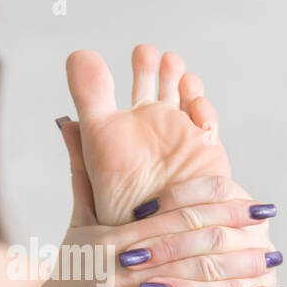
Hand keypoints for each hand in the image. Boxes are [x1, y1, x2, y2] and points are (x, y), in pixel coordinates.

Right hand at [21, 183, 273, 286]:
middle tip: (275, 251)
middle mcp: (119, 273)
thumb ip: (84, 173)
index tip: (259, 206)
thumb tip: (72, 119)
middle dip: (239, 255)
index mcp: (113, 239)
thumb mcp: (77, 224)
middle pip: (191, 260)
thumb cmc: (65, 274)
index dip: (224, 210)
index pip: (178, 218)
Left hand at [64, 45, 233, 226]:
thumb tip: (78, 54)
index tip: (143, 50)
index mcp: (130, 126)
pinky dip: (204, 112)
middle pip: (169, 89)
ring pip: (190, 104)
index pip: (140, 86)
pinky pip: (208, 127)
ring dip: (188, 86)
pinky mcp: (206, 156)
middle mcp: (158, 131)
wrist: (143, 236)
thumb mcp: (95, 137)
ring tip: (183, 75)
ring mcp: (184, 141)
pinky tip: (195, 103)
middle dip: (169, 71)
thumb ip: (89, 97)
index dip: (144, 66)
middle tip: (166, 57)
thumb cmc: (114, 194)